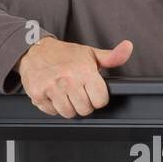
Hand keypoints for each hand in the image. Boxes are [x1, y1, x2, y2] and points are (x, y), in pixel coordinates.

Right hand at [15, 35, 133, 116]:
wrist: (35, 50)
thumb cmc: (64, 54)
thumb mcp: (90, 53)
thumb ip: (112, 56)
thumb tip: (127, 48)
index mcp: (84, 71)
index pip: (100, 101)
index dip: (98, 98)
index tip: (92, 92)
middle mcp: (68, 80)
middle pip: (85, 110)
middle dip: (84, 104)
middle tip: (78, 93)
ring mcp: (52, 88)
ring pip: (68, 113)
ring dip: (69, 107)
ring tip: (66, 94)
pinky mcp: (38, 94)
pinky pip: (52, 112)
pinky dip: (53, 107)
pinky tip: (54, 94)